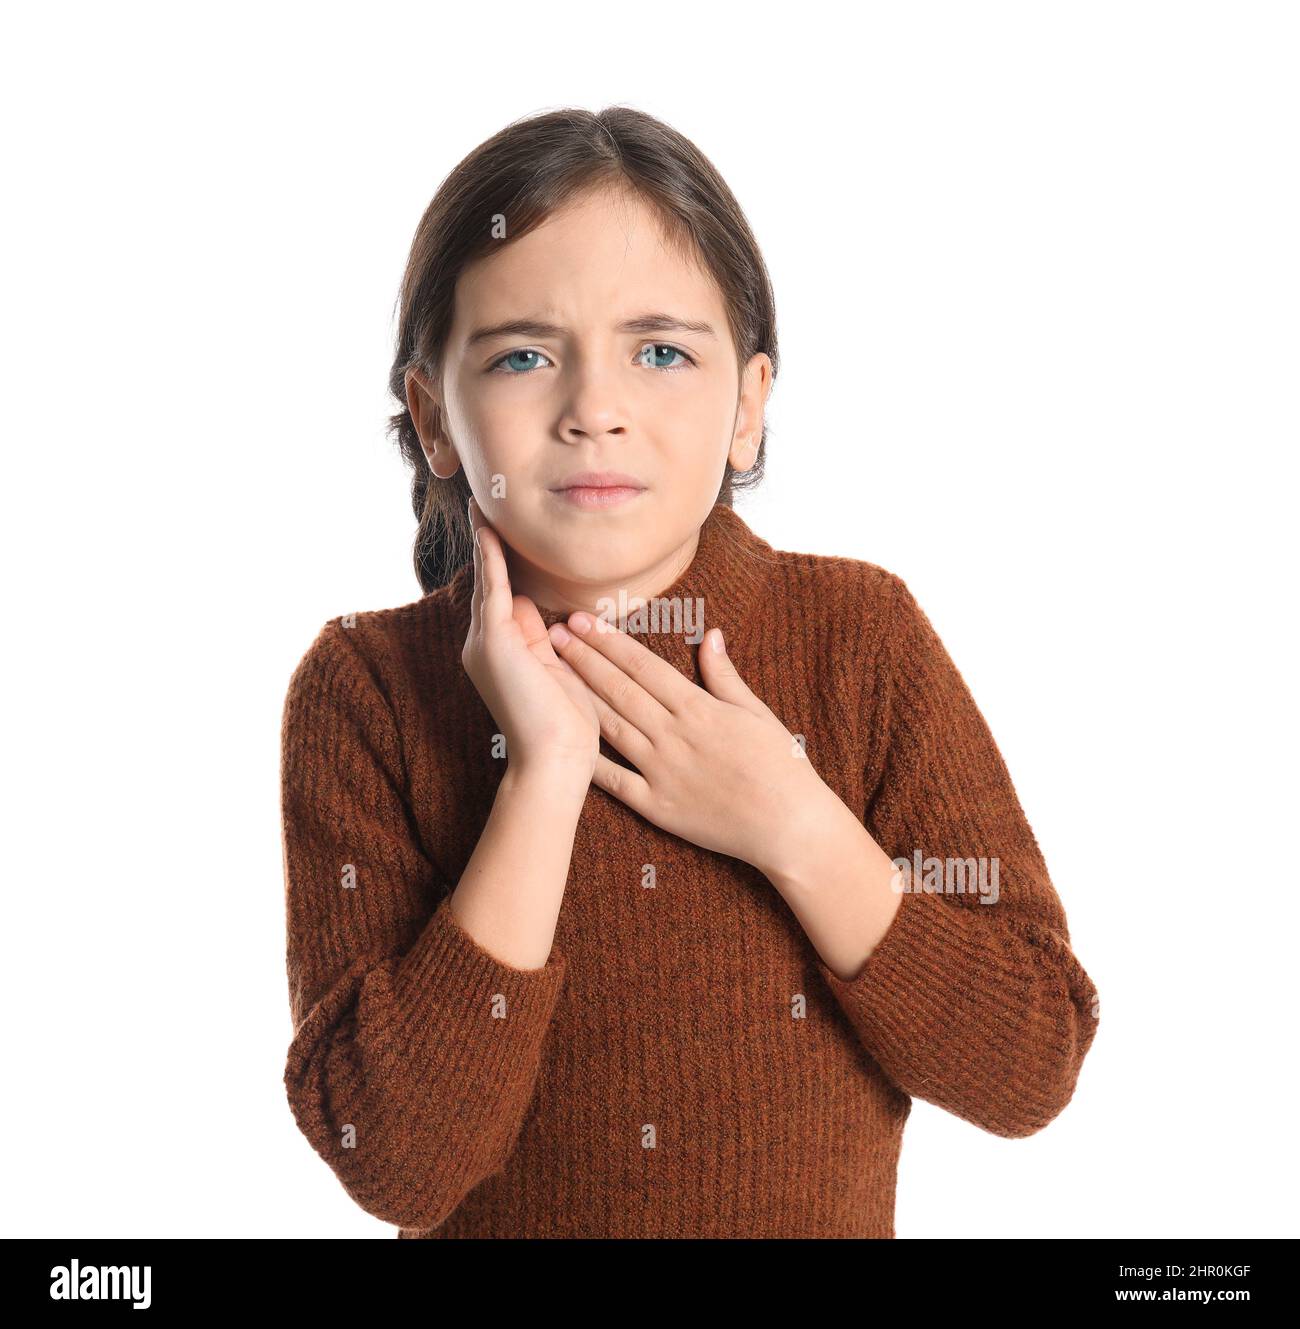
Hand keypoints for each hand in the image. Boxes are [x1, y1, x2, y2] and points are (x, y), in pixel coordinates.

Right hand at [460, 498, 599, 778]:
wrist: (556, 760)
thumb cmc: (568, 728)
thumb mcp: (562, 675)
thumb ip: (552, 645)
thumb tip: (554, 617)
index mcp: (506, 655)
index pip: (505, 601)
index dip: (504, 568)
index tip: (505, 538)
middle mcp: (487, 647)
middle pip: (489, 586)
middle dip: (487, 549)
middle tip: (483, 509)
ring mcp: (487, 644)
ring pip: (486, 582)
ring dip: (484, 544)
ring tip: (481, 510)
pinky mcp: (495, 642)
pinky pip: (493, 589)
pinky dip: (490, 558)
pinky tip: (488, 530)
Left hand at [546, 611, 832, 871]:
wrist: (789, 826)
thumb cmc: (782, 766)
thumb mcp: (757, 713)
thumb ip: (726, 675)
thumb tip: (710, 634)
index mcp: (698, 709)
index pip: (644, 666)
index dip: (610, 642)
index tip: (583, 620)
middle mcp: (674, 736)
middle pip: (620, 690)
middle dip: (585, 659)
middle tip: (553, 633)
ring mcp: (662, 772)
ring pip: (612, 727)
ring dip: (581, 697)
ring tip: (553, 673)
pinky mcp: (657, 807)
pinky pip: (616, 782)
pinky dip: (590, 761)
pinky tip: (564, 740)